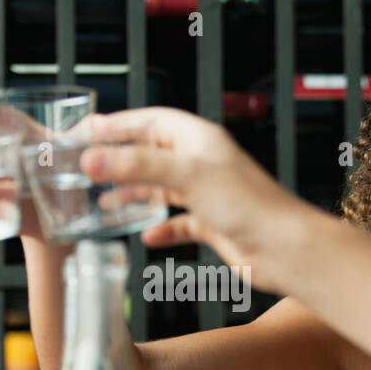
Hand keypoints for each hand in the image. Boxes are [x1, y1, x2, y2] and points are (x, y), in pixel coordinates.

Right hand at [80, 107, 309, 292]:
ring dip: (134, 195)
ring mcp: (207, 194)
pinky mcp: (212, 223)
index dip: (117, 125)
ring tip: (105, 203)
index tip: (87, 131)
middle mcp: (201, 163)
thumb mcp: (185, 175)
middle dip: (119, 162)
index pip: (149, 122)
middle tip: (87, 168)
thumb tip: (92, 158)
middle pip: (151, 155)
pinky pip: (178, 222)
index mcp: (198, 140)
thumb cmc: (249, 204)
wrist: (284, 247)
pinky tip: (148, 235)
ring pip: (161, 189)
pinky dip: (161, 228)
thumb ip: (136, 165)